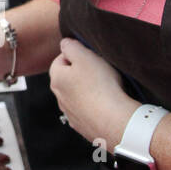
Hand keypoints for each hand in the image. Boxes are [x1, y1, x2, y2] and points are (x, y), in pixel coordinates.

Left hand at [49, 36, 135, 151]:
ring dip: (88, 90)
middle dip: (82, 73)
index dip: (75, 55)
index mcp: (57, 79)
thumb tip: (65, 44)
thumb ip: (71, 46)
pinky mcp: (83, 126)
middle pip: (68, 79)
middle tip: (100, 70)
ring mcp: (71, 114)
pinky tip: (107, 104)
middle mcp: (60, 98)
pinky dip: (95, 106)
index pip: (59, 60)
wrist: (113, 120)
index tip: (90, 56)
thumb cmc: (100, 86)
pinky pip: (87, 111)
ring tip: (106, 88)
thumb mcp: (85, 56)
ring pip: (77, 96)